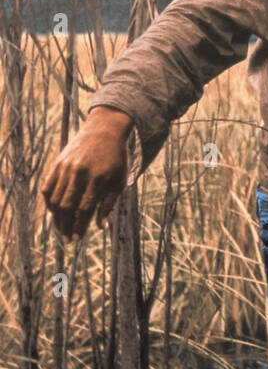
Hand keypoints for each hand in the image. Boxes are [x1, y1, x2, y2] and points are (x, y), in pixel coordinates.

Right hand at [40, 108, 131, 241]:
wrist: (104, 129)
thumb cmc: (116, 158)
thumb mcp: (119, 180)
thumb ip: (108, 204)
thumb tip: (100, 227)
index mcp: (98, 178)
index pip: (84, 209)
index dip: (79, 226)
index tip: (77, 238)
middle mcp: (80, 173)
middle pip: (67, 206)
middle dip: (66, 226)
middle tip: (68, 238)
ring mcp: (66, 167)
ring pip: (55, 199)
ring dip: (56, 217)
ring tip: (61, 228)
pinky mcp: (58, 163)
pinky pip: (48, 187)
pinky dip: (49, 202)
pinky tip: (54, 212)